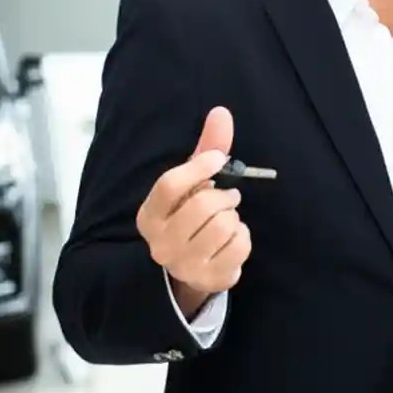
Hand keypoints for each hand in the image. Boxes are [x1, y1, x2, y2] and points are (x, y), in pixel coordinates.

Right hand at [135, 106, 251, 317]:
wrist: (190, 268)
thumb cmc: (190, 216)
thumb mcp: (193, 183)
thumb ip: (206, 148)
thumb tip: (221, 112)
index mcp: (149, 216)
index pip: (169, 184)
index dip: (199, 166)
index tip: (218, 159)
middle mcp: (159, 244)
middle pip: (203, 205)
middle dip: (224, 196)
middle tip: (227, 198)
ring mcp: (183, 265)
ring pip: (225, 225)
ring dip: (234, 217)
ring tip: (226, 219)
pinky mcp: (209, 279)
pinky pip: (240, 246)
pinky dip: (244, 236)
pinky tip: (232, 238)